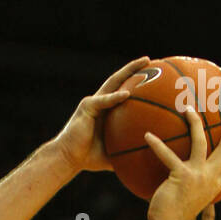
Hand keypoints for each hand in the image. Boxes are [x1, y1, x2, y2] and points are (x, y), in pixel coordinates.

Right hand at [54, 57, 151, 172]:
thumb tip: (144, 159)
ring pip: (113, 82)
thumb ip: (126, 151)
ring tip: (145, 64)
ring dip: (129, 72)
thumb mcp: (112, 154)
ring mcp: (93, 102)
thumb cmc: (87, 158)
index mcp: (106, 110)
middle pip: (120, 80)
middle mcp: (100, 101)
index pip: (123, 90)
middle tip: (151, 60)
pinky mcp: (86, 107)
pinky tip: (127, 94)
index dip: (136, 81)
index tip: (153, 74)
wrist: (67, 159)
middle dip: (135, 68)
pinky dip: (115, 97)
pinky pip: (103, 101)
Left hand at [146, 111, 220, 219]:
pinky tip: (147, 136)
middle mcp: (209, 179)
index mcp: (214, 187)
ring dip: (196, 123)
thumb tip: (182, 187)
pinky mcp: (180, 175)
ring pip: (201, 142)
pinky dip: (157, 145)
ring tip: (189, 109)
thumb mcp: (191, 205)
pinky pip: (167, 155)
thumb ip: (191, 192)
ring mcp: (196, 175)